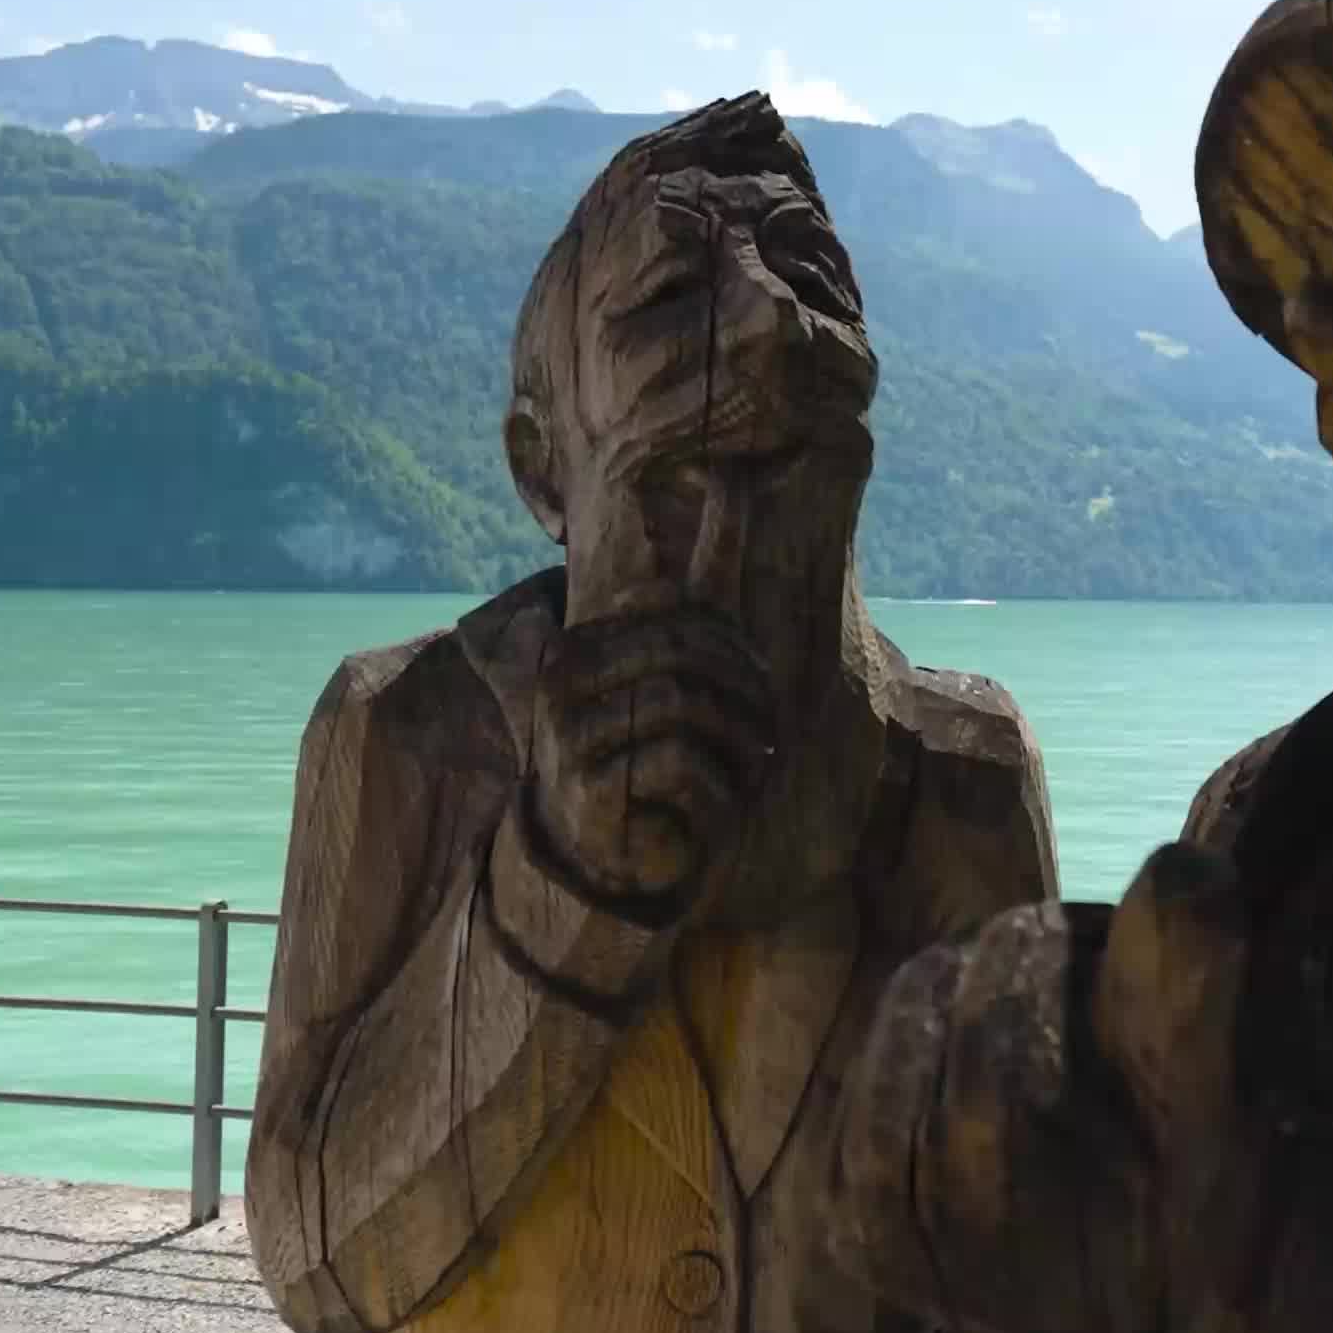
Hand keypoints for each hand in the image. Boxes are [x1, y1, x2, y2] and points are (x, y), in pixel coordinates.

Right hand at [523, 605, 779, 914]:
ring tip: (754, 766)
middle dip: (744, 688)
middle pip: (685, 646)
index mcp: (585, 638)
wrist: (607, 858)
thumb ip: (703, 576)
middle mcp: (563, 675)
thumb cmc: (652, 749)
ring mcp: (568, 730)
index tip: (757, 691)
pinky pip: (678, 761)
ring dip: (737, 738)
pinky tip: (720, 806)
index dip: (735, 645)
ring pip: (683, 700)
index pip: (675, 604)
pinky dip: (717, 787)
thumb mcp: (682, 656)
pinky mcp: (588, 787)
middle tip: (768, 733)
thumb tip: (732, 473)